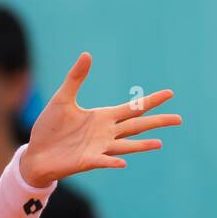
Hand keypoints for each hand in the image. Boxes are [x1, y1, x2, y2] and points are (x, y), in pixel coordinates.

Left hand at [20, 53, 181, 184]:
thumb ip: (76, 78)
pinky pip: (103, 161)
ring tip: (160, 143)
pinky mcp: (87, 161)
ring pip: (126, 145)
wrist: (36, 153)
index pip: (132, 108)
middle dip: (157, 121)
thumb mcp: (62, 99)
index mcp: (102, 117)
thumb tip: (87, 54)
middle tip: (179, 119)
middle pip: (136, 126)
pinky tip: (123, 163)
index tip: (170, 93)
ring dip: (142, 145)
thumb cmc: (50, 127)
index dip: (150, 101)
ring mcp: (98, 148)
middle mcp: (105, 133)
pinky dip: (112, 161)